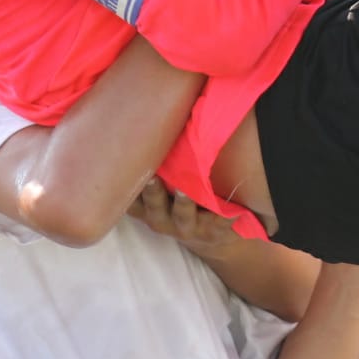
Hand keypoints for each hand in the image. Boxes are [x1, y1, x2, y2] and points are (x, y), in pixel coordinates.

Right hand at [127, 176, 243, 255]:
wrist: (209, 237)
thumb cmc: (179, 201)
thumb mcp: (162, 191)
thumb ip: (156, 166)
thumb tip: (149, 120)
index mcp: (148, 209)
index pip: (130, 201)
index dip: (125, 189)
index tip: (124, 169)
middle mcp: (162, 220)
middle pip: (153, 207)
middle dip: (152, 193)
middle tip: (150, 177)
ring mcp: (186, 228)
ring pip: (182, 216)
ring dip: (183, 203)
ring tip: (185, 190)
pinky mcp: (211, 232)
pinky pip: (218, 224)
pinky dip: (225, 217)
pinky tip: (235, 208)